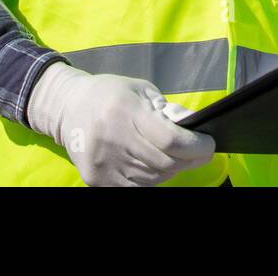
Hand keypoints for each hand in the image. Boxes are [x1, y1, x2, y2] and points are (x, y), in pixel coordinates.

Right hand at [27, 63, 215, 186]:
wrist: (68, 107)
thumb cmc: (110, 94)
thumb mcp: (141, 90)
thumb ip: (166, 109)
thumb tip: (191, 129)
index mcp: (126, 111)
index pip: (170, 140)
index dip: (196, 147)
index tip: (209, 145)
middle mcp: (114, 138)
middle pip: (165, 163)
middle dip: (188, 160)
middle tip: (196, 152)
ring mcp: (104, 162)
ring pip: (153, 178)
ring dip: (169, 169)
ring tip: (168, 154)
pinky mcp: (96, 179)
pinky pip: (135, 187)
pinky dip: (150, 178)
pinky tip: (149, 162)